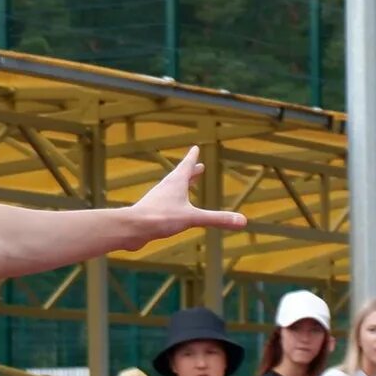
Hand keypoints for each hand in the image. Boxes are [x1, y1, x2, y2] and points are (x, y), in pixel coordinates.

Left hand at [121, 148, 248, 242]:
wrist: (132, 228)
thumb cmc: (161, 218)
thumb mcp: (193, 218)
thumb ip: (217, 219)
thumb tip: (243, 221)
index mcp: (176, 183)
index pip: (187, 166)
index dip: (193, 157)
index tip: (195, 148)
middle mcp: (166, 187)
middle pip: (180, 176)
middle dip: (191, 172)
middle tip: (198, 167)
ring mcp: (157, 199)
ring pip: (172, 188)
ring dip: (181, 185)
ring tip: (186, 185)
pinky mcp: (152, 211)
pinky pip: (165, 202)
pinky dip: (173, 200)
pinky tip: (173, 209)